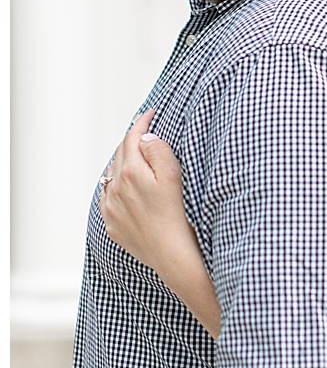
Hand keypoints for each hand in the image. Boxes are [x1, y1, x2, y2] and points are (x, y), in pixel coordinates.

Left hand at [99, 111, 193, 274]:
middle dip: (132, 140)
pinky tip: (128, 189)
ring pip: (112, 175)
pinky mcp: (112, 223)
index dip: (142, 123)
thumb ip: (158, 152)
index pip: (132, 138)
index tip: (151, 113)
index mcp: (131, 172)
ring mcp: (111, 207)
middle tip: (145, 132)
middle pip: (120, 154)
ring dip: (123, 162)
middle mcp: (115, 187)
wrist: (170, 253)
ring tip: (137, 158)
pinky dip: (117, 186)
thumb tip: (145, 138)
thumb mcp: (173, 176)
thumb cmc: (176, 214)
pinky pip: (109, 197)